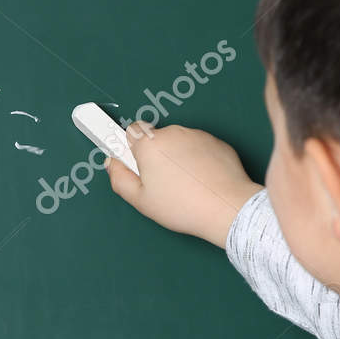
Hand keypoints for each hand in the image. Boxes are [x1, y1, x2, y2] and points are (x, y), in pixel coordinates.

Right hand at [105, 123, 262, 246]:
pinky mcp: (216, 142)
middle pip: (156, 139)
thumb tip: (113, 165)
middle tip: (162, 182)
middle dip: (156, 156)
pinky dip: (198, 160)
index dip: (131, 148)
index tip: (133, 159)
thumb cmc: (184, 206)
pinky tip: (201, 182)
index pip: (131, 131)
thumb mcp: (141, 201)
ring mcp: (197, 135)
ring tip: (185, 186)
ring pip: (178, 143)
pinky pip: (199, 148)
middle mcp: (173, 132)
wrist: (226, 207)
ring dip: (177, 158)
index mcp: (150, 144)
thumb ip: (120, 179)